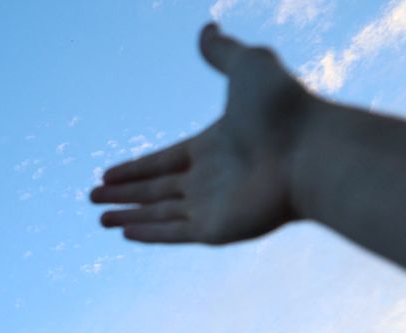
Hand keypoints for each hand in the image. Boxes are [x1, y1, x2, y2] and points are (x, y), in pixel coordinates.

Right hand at [91, 23, 316, 244]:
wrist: (312, 150)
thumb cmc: (284, 107)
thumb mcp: (248, 66)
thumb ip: (223, 52)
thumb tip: (207, 27)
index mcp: (214, 145)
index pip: (165, 160)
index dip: (135, 167)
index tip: (107, 173)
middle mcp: (212, 178)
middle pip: (158, 189)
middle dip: (125, 193)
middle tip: (93, 197)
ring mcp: (214, 206)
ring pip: (161, 213)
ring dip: (129, 216)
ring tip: (100, 218)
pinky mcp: (217, 230)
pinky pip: (174, 233)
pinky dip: (149, 233)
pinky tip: (124, 232)